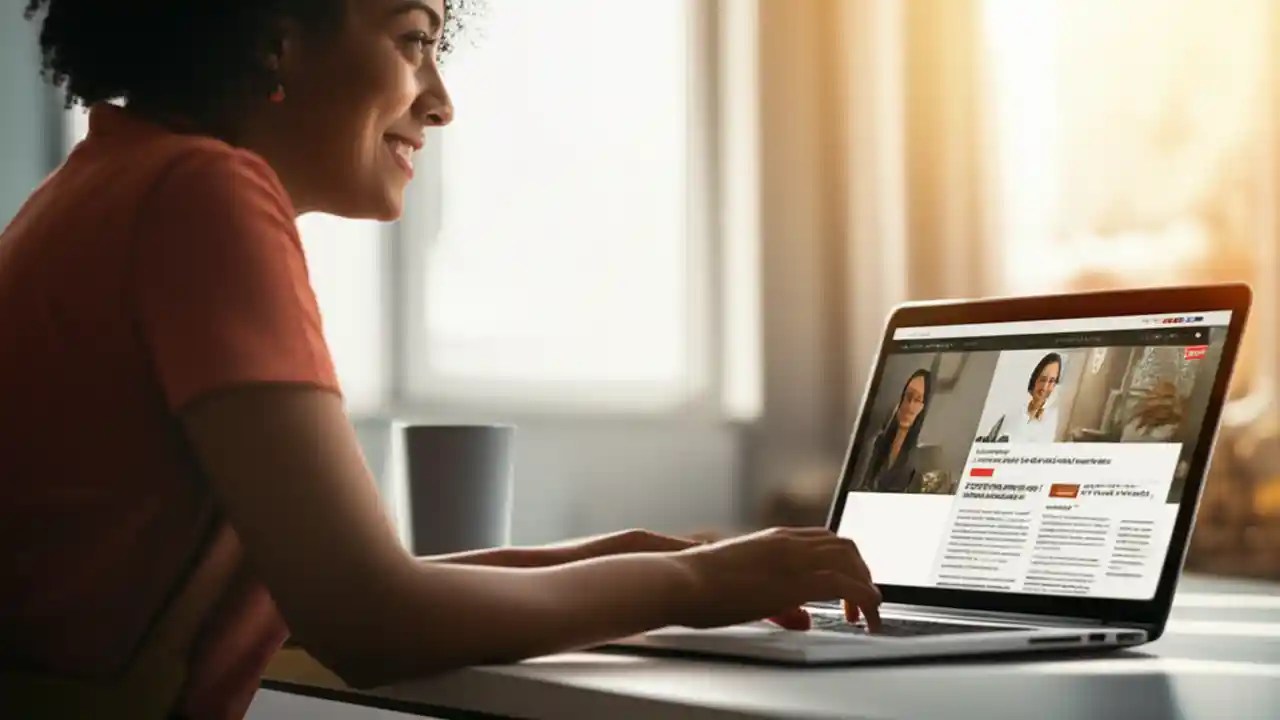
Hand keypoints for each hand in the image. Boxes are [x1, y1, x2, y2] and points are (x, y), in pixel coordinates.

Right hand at [669, 526, 881, 631]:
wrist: (681, 579)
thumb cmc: (699, 586)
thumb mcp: (744, 589)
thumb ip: (779, 604)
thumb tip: (804, 620)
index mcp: (775, 539)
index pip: (824, 540)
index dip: (844, 562)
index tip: (848, 585)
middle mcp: (789, 542)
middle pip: (845, 546)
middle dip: (861, 572)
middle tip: (861, 602)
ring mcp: (793, 558)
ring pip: (851, 560)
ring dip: (866, 585)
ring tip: (867, 613)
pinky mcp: (796, 581)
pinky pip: (846, 585)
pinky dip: (865, 598)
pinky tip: (866, 614)